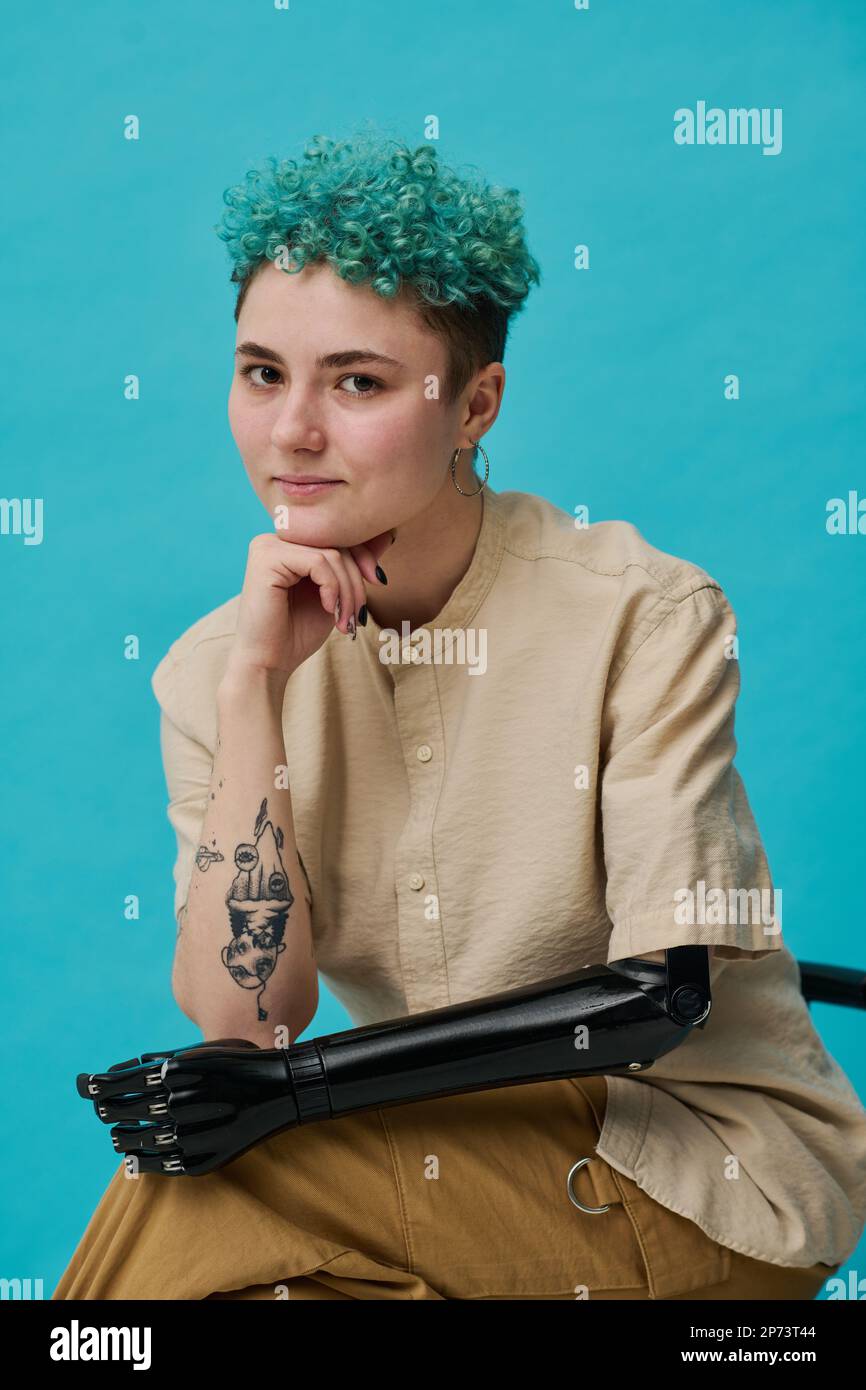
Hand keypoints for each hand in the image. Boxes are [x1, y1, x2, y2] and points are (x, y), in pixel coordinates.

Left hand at [77, 1038, 299, 1175]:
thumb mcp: (199, 1055)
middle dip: (109, 1112)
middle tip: (103, 1112)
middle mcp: (180, 1103)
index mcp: (175, 1073)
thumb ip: (161, 1062)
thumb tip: (124, 1067)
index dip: (99, 1088)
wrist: (281, 1090)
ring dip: (123, 1140)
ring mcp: (192, 1134)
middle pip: (126, 1113)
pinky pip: (165, 1166)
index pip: (120, 1084)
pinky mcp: (205, 1160)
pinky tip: (138, 1157)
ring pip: (141, 1143)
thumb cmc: (236, 1066)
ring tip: (117, 1138)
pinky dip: (147, 1162)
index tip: (89, 1087)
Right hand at [226, 527, 395, 679]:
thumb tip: (388, 536)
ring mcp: (268, 546)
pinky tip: (328, 609)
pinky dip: (332, 588)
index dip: (364, 556)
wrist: (268, 663)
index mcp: (290, 543)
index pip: (337, 535)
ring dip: (348, 591)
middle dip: (356, 581)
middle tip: (358, 615)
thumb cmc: (297, 632)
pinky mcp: (266, 558)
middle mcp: (276, 538)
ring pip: (331, 554)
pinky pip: (318, 562)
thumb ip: (353, 565)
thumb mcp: (335, 594)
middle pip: (336, 542)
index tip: (378, 581)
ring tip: (345, 620)